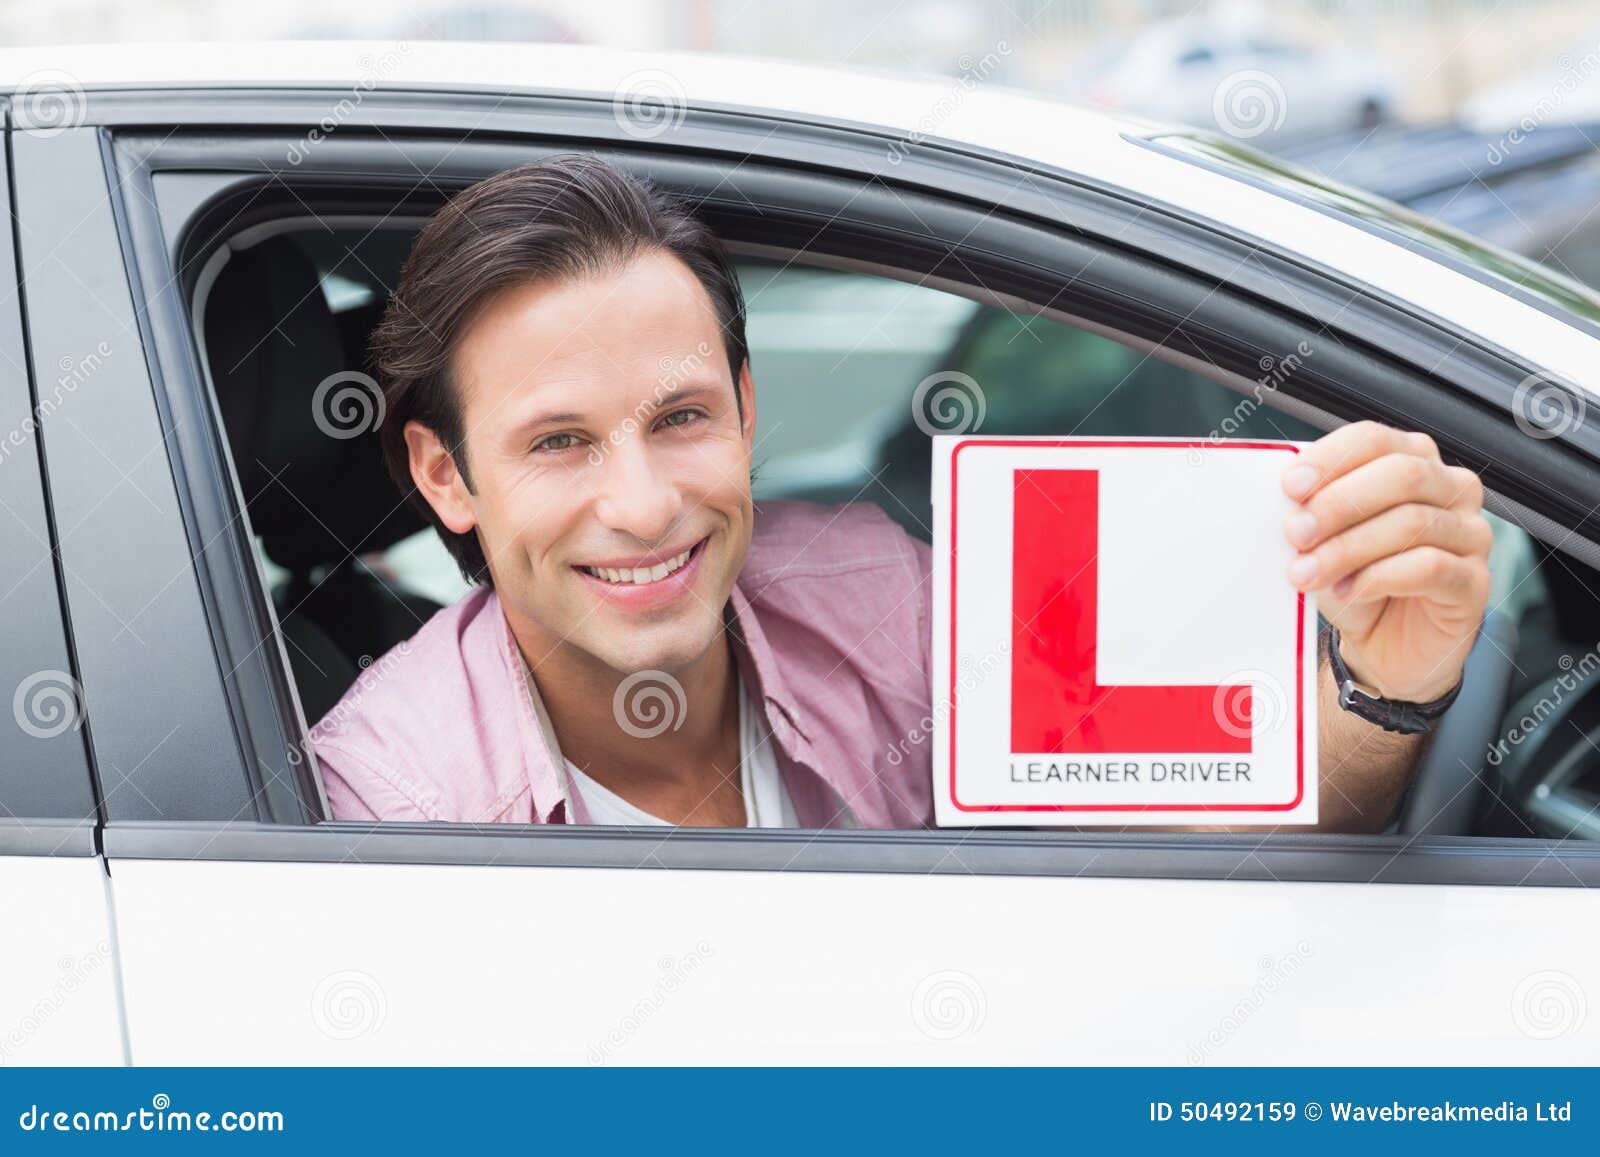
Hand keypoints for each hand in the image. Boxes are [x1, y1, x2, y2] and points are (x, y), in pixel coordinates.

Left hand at [1281, 421, 1492, 702]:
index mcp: (1413, 461)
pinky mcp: (1474, 581)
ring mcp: (1470, 534)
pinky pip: (1431, 567)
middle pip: (1402, 475)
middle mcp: (1451, 489)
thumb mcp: (1325, 539)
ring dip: (1347, 548)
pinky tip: (1347, 590)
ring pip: (1412, 522)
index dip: (1332, 458)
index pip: (1376, 440)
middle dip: (1339, 504)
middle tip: (1295, 533)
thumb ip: (1313, 512)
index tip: (1290, 487)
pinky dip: (1378, 577)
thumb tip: (1286, 502)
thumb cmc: (1354, 580)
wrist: (1382, 644)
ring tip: (1306, 573)